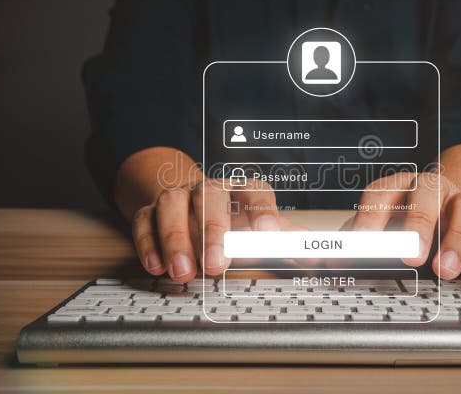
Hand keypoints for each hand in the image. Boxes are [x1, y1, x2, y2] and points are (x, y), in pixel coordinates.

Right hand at [130, 178, 296, 281]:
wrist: (188, 202)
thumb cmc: (231, 218)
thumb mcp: (259, 226)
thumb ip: (285, 240)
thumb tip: (315, 256)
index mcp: (240, 190)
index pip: (255, 192)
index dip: (263, 210)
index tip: (269, 230)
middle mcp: (208, 188)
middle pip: (210, 198)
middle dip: (212, 230)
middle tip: (216, 264)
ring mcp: (177, 197)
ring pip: (173, 206)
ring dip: (176, 239)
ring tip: (184, 271)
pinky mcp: (149, 211)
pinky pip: (145, 221)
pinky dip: (149, 244)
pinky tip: (157, 266)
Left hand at [347, 172, 460, 289]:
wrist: (450, 206)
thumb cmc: (403, 221)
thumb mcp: (377, 227)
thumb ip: (354, 241)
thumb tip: (322, 262)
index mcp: (398, 187)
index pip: (381, 195)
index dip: (368, 220)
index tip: (357, 247)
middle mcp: (432, 188)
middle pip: (426, 194)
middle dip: (417, 224)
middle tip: (408, 256)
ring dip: (457, 240)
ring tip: (445, 271)